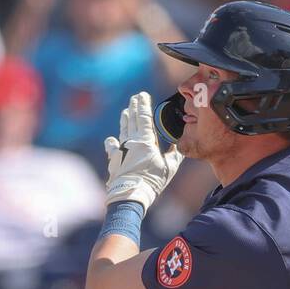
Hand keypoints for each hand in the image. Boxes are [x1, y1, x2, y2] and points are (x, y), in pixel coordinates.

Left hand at [104, 91, 181, 211]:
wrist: (131, 193)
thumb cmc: (152, 181)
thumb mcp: (169, 168)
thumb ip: (174, 155)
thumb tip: (179, 145)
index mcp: (146, 140)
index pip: (144, 117)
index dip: (143, 104)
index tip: (143, 95)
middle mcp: (132, 141)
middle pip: (132, 119)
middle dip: (133, 106)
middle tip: (135, 97)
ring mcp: (121, 149)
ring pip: (123, 129)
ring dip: (125, 119)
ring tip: (125, 111)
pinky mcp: (114, 159)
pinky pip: (112, 147)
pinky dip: (112, 142)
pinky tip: (111, 139)